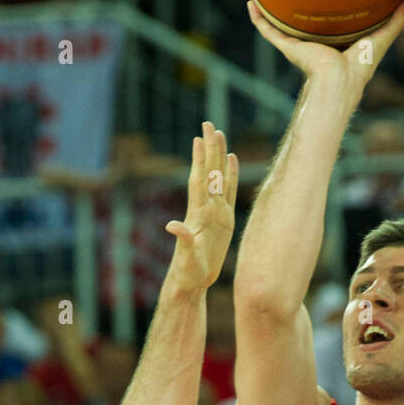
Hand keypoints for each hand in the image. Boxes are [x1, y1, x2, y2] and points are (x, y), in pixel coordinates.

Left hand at [165, 121, 238, 291]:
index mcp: (198, 214)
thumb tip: (173, 226)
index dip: (199, 161)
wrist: (192, 281)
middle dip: (209, 148)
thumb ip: (182, 240)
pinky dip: (230, 175)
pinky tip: (230, 161)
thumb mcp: (186, 257)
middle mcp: (206, 208)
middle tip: (208, 124)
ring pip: (218, 177)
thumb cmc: (188, 271)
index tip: (198, 138)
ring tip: (220, 134)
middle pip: (209, 172)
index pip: (199, 181)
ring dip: (219, 156)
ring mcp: (215, 212)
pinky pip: (228, 192)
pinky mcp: (224, 219)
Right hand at [246, 0, 403, 88]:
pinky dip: (258, 19)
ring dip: (271, 7)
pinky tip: (250, 4)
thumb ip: (395, 21)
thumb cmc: (360, 65)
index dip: (328, 1)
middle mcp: (314, 41)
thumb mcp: (381, 38)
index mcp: (334, 40)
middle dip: (298, 0)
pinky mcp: (287, 47)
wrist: (339, 80)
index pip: (329, 17)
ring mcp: (298, 44)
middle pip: (303, 16)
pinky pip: (268, 31)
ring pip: (281, 22)